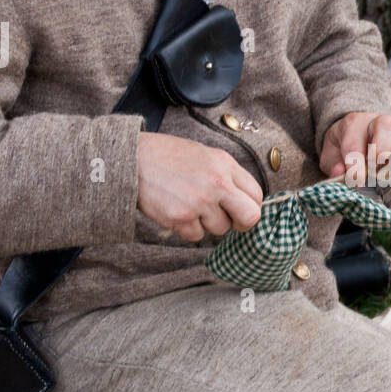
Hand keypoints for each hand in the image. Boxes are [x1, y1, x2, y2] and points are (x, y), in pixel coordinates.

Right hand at [137, 133, 261, 241]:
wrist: (133, 159)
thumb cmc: (168, 157)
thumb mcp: (205, 155)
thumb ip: (227, 175)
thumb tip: (244, 200)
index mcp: (225, 165)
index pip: (257, 195)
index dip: (250, 206)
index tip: (240, 209)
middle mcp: (217, 183)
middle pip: (250, 217)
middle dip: (242, 224)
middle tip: (231, 222)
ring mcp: (200, 201)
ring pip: (220, 229)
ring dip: (207, 223)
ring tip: (190, 206)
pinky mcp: (181, 217)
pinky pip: (196, 236)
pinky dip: (187, 229)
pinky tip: (177, 211)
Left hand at [319, 112, 390, 186]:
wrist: (363, 145)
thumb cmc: (345, 151)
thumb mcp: (331, 156)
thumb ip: (332, 164)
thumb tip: (340, 173)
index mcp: (355, 122)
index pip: (355, 137)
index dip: (355, 160)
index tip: (355, 180)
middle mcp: (380, 121)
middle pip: (387, 123)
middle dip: (381, 149)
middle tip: (375, 169)